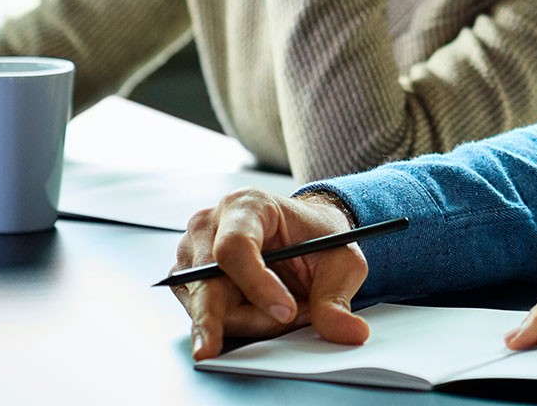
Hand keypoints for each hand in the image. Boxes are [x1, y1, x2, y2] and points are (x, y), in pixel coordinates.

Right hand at [171, 189, 368, 359]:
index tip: (287, 311)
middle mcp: (209, 227)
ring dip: (250, 322)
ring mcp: (192, 256)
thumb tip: (348, 332)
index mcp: (246, 205)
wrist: (306, 239)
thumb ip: (338, 298)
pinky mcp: (188, 283)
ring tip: (285, 310)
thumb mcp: (341, 262)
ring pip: (208, 307)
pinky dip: (239, 325)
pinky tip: (264, 314)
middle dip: (250, 317)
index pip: (234, 247)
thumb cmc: (318, 239)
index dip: (257, 284)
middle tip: (283, 327)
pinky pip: (205, 317)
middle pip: (211, 285)